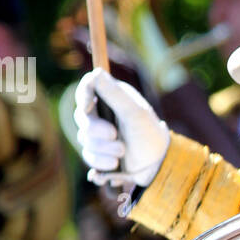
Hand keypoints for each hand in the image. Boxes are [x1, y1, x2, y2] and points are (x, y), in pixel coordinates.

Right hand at [74, 68, 169, 188]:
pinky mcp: (97, 153)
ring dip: (103, 149)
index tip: (88, 107)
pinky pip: (88, 157)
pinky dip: (101, 163)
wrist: (157, 165)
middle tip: (115, 136)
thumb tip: (96, 72)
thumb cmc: (150, 134)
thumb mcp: (135, 113)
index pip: (87, 89)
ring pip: (84, 140)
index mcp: (111, 97)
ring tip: (123, 152)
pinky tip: (115, 166)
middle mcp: (101, 113)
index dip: (83, 96)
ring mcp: (98, 134)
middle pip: (81, 118)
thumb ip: (115, 94)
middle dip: (96, 131)